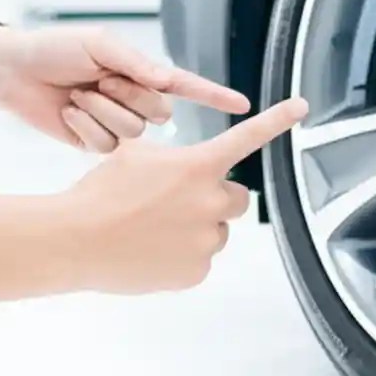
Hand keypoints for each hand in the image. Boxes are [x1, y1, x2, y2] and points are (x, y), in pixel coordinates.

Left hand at [0, 25, 249, 151]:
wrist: (12, 72)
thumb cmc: (55, 49)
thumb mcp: (99, 44)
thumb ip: (137, 63)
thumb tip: (168, 82)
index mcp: (142, 74)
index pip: (190, 87)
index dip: (217, 97)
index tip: (246, 106)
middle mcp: (136, 100)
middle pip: (161, 114)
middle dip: (129, 97)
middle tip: (99, 82)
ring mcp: (117, 124)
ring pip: (134, 134)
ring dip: (103, 112)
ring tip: (79, 97)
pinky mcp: (96, 144)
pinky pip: (107, 147)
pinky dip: (87, 128)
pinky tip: (70, 115)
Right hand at [56, 98, 307, 293]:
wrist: (74, 239)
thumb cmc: (100, 192)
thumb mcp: (135, 155)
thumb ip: (173, 158)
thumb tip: (184, 168)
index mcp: (197, 166)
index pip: (246, 138)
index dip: (277, 120)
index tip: (302, 106)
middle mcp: (211, 201)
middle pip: (238, 198)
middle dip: (218, 198)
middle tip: (180, 202)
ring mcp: (206, 239)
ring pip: (217, 231)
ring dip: (197, 228)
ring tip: (155, 229)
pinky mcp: (196, 270)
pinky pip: (200, 259)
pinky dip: (182, 256)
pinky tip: (151, 250)